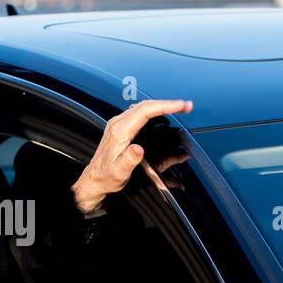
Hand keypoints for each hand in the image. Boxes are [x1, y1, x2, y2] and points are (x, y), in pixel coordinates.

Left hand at [71, 100, 192, 212]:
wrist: (95, 179)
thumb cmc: (107, 176)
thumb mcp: (120, 172)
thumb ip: (130, 159)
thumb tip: (139, 149)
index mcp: (120, 131)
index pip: (145, 111)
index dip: (165, 106)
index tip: (181, 106)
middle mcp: (118, 123)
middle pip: (146, 105)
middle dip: (168, 103)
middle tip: (187, 106)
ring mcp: (119, 123)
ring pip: (143, 106)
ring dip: (162, 105)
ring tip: (180, 107)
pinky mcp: (121, 126)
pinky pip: (139, 112)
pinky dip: (154, 110)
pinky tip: (163, 112)